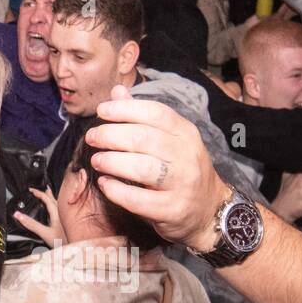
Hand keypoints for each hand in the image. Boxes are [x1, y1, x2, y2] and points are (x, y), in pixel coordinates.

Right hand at [16, 187, 65, 247]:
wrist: (76, 250)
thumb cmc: (64, 243)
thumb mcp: (44, 233)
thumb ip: (31, 224)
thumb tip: (18, 215)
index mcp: (57, 213)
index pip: (46, 198)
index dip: (38, 192)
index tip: (31, 190)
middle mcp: (63, 214)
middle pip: (54, 200)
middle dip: (45, 194)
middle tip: (38, 190)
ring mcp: (66, 219)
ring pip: (58, 206)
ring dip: (51, 200)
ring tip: (48, 196)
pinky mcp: (67, 225)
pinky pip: (60, 212)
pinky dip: (54, 209)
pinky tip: (55, 214)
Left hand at [84, 85, 233, 253]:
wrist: (209, 209)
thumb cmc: (181, 168)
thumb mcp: (170, 138)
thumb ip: (142, 116)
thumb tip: (116, 92)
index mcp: (186, 133)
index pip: (155, 113)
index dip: (125, 109)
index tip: (101, 112)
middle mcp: (187, 156)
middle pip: (143, 139)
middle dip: (110, 135)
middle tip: (92, 137)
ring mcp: (182, 184)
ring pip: (142, 168)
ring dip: (112, 161)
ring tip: (96, 160)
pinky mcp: (173, 209)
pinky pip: (139, 200)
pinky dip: (116, 191)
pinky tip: (105, 184)